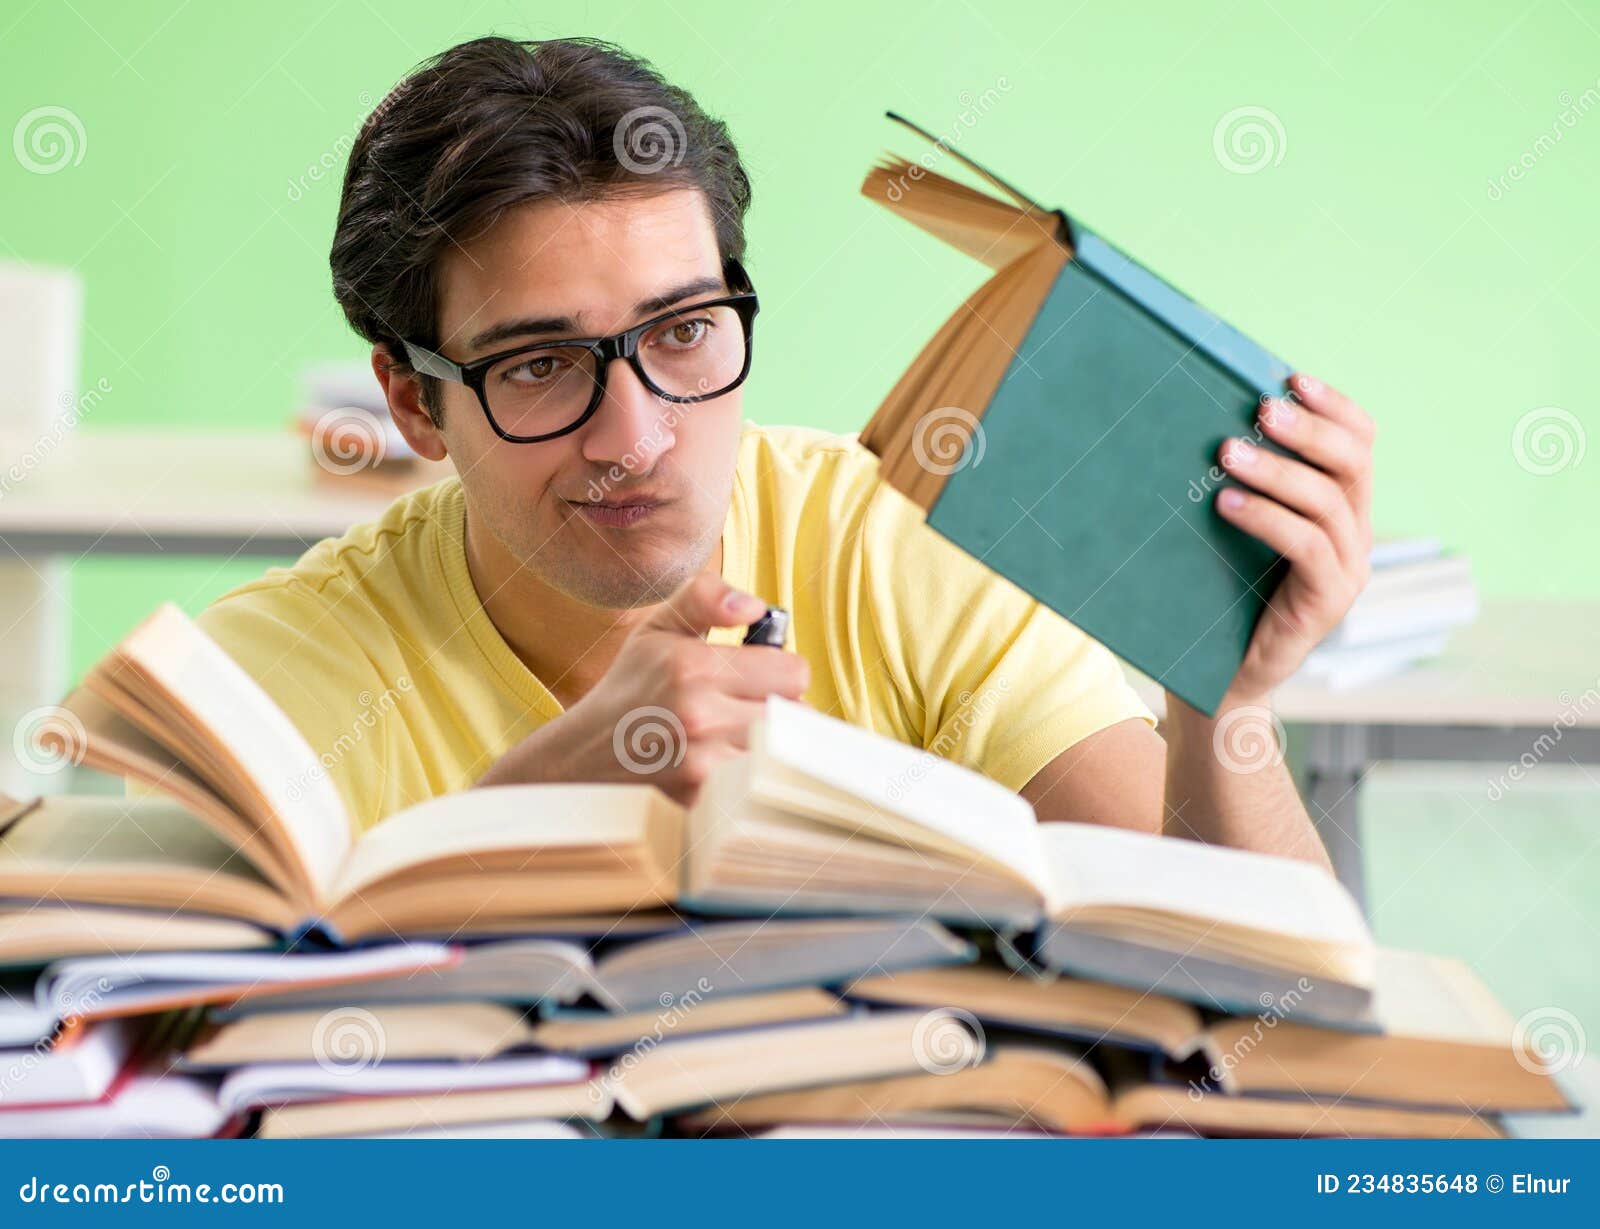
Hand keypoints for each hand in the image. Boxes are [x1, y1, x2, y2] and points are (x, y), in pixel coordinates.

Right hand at [481, 574, 808, 803]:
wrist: (584, 756)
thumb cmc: (633, 687)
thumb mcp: (660, 628)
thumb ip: (707, 598)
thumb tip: (756, 607)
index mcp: (693, 667)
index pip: (794, 673)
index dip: (780, 672)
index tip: (757, 676)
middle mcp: (698, 716)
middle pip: (795, 715)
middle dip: (776, 708)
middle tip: (741, 708)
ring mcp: (700, 766)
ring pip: (781, 751)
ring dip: (766, 746)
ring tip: (730, 737)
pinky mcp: (701, 802)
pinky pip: (759, 785)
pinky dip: (749, 778)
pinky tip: (721, 766)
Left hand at [1210, 372, 1374, 706]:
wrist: (1219, 678)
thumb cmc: (1218, 595)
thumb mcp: (1229, 530)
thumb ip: (1236, 484)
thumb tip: (1197, 423)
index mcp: (1341, 509)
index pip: (1359, 443)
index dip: (1333, 407)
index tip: (1291, 378)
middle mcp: (1355, 535)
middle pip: (1352, 464)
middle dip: (1308, 429)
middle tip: (1261, 409)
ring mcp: (1347, 570)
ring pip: (1328, 502)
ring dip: (1278, 470)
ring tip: (1227, 452)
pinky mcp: (1328, 602)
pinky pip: (1307, 546)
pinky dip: (1267, 518)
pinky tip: (1226, 504)